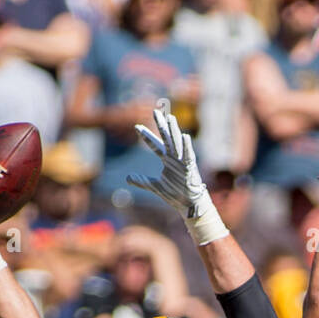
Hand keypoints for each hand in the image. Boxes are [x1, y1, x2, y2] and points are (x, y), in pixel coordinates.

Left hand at [128, 103, 210, 220]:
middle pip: (166, 138)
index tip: (136, 127)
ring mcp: (183, 162)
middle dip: (161, 125)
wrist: (189, 206)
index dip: (146, 136)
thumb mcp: (155, 187)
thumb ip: (142, 181)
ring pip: (177, 143)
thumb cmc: (176, 195)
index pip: (155, 145)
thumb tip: (127, 178)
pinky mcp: (190, 169)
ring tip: (170, 117)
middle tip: (154, 112)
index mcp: (167, 160)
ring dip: (174, 131)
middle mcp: (175, 158)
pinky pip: (189, 156)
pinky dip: (187, 147)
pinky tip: (185, 136)